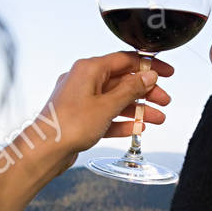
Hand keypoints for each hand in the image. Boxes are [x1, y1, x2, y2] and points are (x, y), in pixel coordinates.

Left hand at [34, 51, 173, 168]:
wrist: (45, 151)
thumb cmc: (68, 126)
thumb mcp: (107, 106)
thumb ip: (131, 90)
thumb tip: (148, 76)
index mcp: (89, 69)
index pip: (126, 60)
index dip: (149, 65)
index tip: (166, 72)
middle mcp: (84, 80)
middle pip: (123, 81)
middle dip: (146, 92)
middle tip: (164, 100)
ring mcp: (81, 99)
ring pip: (116, 100)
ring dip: (138, 109)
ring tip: (157, 119)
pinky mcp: (80, 118)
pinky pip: (106, 115)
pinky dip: (122, 121)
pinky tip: (137, 128)